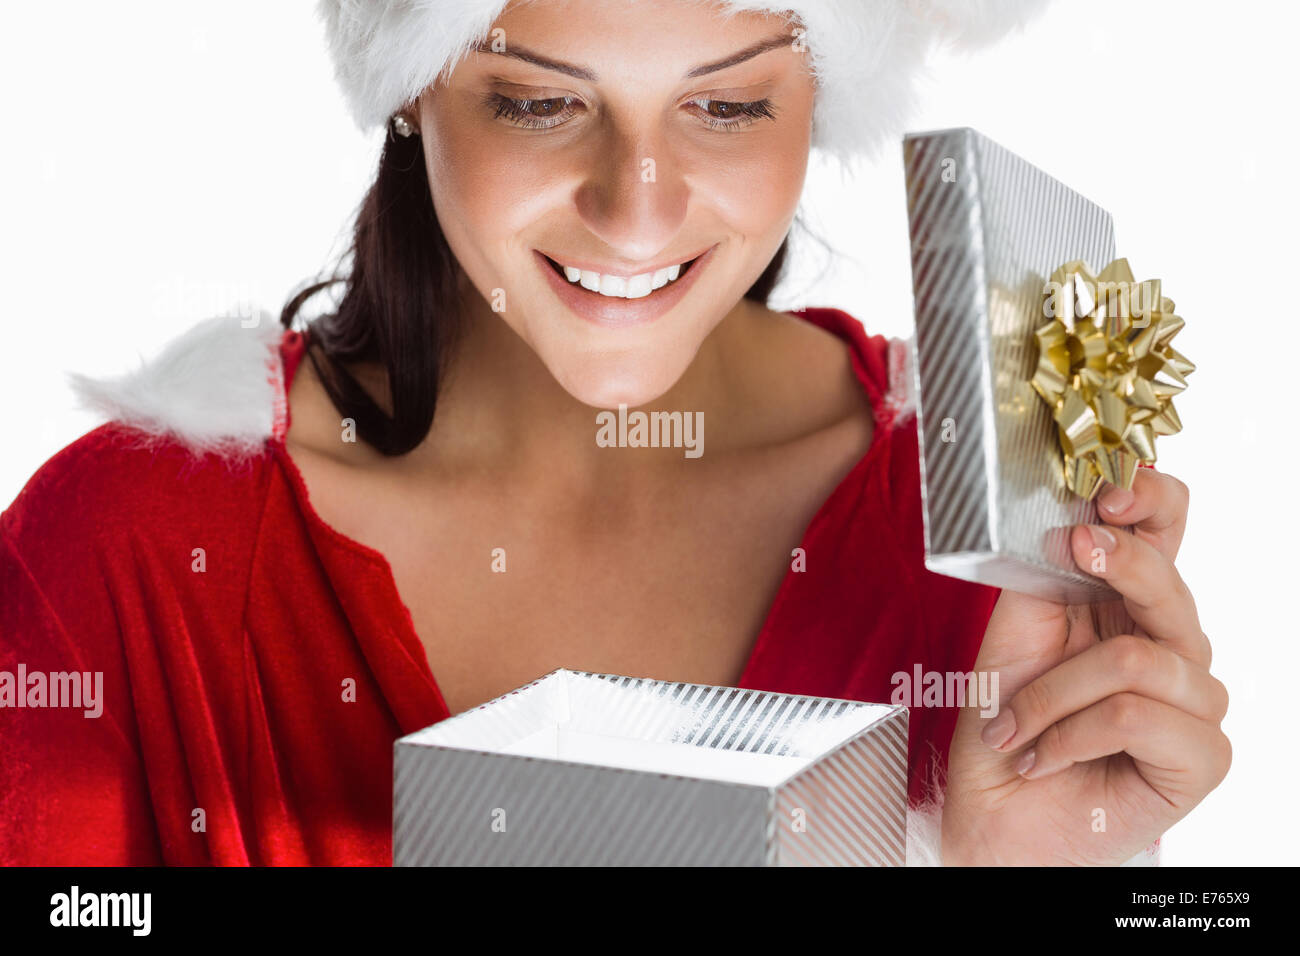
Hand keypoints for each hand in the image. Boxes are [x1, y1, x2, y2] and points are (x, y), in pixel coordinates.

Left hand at [941, 467, 1230, 864]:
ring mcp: (1195, 701)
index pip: (1168, 529)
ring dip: (1052, 695)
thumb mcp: (1015, 631)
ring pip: (1135, 659)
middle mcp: (1173, 645)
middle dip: (1114, 563)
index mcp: (1130, 603)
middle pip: (1170, 581)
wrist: (994, 811)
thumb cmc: (1007, 724)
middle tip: (1073, 551)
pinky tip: (1042, 756)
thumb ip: (1047, 572)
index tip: (1106, 494)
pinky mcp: (1202, 755)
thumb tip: (1073, 518)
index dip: (1150, 499)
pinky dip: (1069, 734)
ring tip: (1016, 727)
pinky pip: (1133, 715)